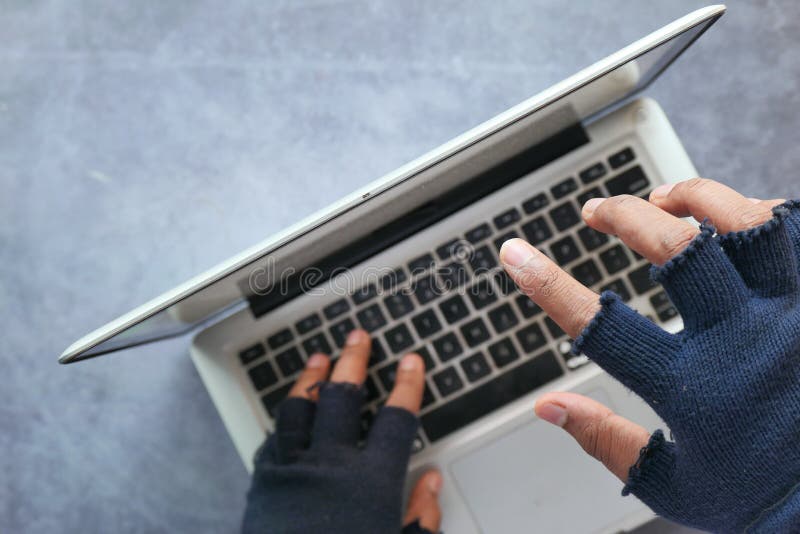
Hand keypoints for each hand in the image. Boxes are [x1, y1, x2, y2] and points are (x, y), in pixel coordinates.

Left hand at [242, 329, 441, 533]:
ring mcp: (293, 471)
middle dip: (354, 361)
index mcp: (370, 483)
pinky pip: (275, 436)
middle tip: (358, 337)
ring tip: (318, 356)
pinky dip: (285, 416)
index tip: (411, 362)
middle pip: (343, 397)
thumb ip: (421, 519)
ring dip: (311, 377)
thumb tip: (431, 485)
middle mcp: (330, 466)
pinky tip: (290, 408)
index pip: (396, 420)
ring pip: (301, 407)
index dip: (407, 386)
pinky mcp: (264, 483)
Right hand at [500, 179, 799, 530]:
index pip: (605, 327)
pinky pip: (795, 232)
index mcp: (696, 388)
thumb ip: (606, 441)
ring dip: (694, 199)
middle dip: (624, 216)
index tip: (515, 254)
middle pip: (676, 249)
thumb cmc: (764, 498)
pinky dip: (759, 213)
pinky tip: (734, 216)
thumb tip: (548, 407)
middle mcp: (745, 341)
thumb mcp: (673, 484)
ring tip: (663, 199)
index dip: (549, 285)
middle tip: (596, 211)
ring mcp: (792, 315)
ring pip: (745, 223)